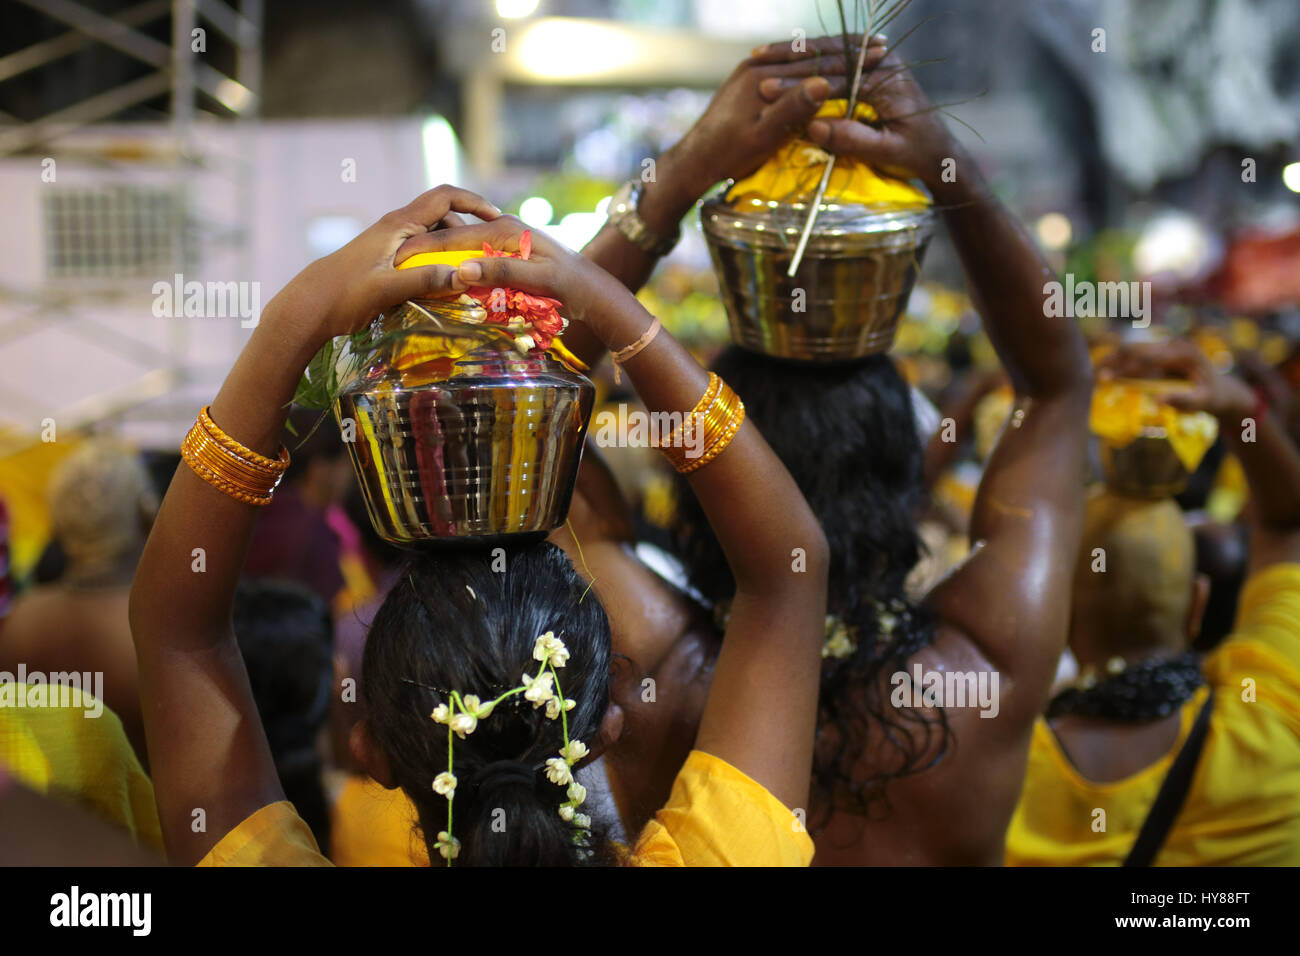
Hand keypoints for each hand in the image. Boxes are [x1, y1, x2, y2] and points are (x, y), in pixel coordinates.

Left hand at [272, 185, 499, 340]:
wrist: (307, 307)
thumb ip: (425, 280)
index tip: (498, 217)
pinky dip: (440, 258)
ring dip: (455, 246)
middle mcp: (395, 227)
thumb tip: (464, 275)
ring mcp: (389, 242)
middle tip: (491, 252)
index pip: (445, 197)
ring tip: (474, 269)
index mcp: (398, 225)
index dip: (475, 202)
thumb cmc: (342, 296)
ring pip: (433, 234)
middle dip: (470, 228)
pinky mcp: (385, 258)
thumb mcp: (387, 290)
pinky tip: (447, 281)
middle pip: (444, 215)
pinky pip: (422, 250)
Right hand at [395, 215, 619, 328]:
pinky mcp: (505, 255)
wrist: (594, 291)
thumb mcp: (538, 279)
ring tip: (405, 275)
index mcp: (504, 229)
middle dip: (422, 252)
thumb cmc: (570, 284)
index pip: (454, 236)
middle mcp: (500, 230)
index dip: (423, 248)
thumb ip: (502, 271)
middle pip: (452, 239)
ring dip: (436, 261)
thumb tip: (462, 270)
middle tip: (390, 267)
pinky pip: (473, 261)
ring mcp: (502, 242)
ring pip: (460, 250)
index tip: (395, 260)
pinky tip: (438, 283)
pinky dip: (455, 270)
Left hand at [652, 37, 888, 206]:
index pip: (815, 60)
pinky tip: (829, 70)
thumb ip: (792, 110)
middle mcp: (755, 65)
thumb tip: (823, 83)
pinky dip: (810, 66)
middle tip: (882, 47)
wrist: (693, 161)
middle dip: (846, 50)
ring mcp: (750, 72)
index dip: (850, 58)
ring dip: (831, 54)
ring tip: (863, 53)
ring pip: (799, 56)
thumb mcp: (763, 136)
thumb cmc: (728, 154)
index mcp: (761, 74)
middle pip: (809, 52)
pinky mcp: (749, 84)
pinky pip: (787, 67)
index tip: (882, 55)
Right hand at [754, 35, 952, 188]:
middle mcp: (882, 60)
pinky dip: (807, 56)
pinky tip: (781, 57)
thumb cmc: (914, 153)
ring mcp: (876, 59)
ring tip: (759, 55)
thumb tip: (815, 127)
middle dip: (790, 62)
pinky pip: (834, 55)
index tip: (766, 90)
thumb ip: (854, 139)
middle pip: (829, 54)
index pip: (835, 77)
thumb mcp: (887, 152)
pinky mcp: (869, 65)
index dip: (798, 84)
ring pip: (829, 49)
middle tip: (756, 66)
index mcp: (887, 77)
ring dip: (794, 52)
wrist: (938, 149)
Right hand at [1098, 340, 1255, 420]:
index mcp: (1182, 352)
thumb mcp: (1204, 402)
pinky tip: (1105, 373)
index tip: (1103, 378)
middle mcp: (1173, 344)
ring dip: (1112, 360)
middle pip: (1133, 347)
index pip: (1145, 355)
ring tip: (1092, 374)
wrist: (1224, 390)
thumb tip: (1158, 401)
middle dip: (1110, 360)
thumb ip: (1183, 401)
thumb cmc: (1214, 398)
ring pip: (1131, 349)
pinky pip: (1136, 356)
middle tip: (1088, 375)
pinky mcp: (1161, 354)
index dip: (1121, 366)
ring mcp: (1166, 347)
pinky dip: (1120, 363)